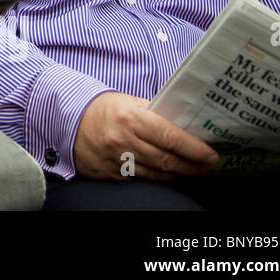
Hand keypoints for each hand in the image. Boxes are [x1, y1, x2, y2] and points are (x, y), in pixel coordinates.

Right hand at [73, 92, 218, 179]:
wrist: (67, 120)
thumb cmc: (103, 108)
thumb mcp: (128, 101)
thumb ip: (155, 112)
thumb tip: (183, 123)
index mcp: (130, 118)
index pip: (171, 137)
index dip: (195, 149)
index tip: (211, 155)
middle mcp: (123, 140)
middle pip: (167, 160)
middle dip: (193, 166)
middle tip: (207, 166)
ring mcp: (115, 159)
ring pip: (156, 174)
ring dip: (178, 174)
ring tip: (193, 171)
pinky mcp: (109, 173)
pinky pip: (140, 179)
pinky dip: (157, 178)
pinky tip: (167, 174)